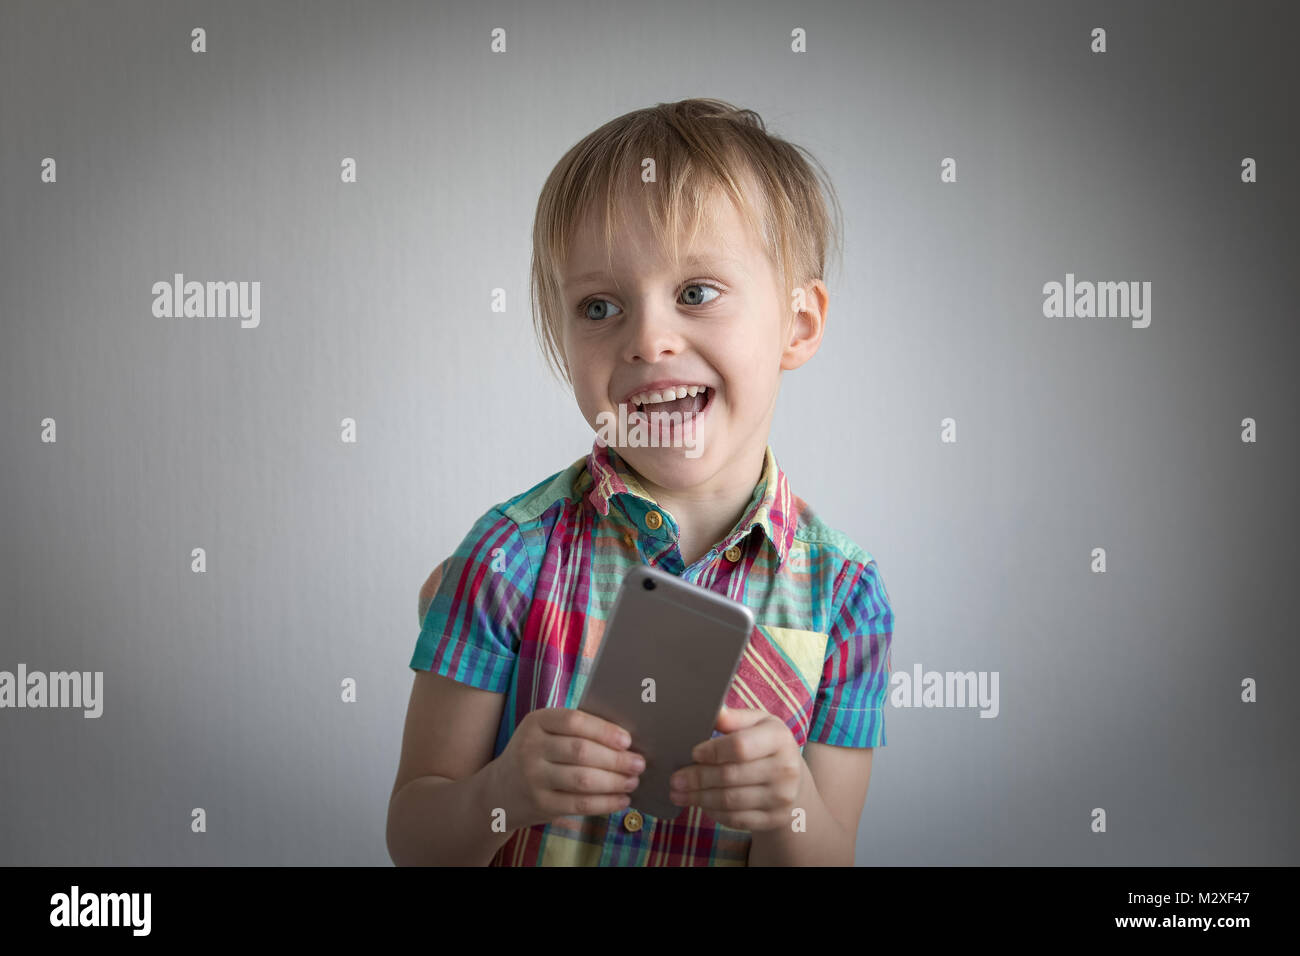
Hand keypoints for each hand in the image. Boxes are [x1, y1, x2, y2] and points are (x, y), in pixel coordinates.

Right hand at [491, 708, 645, 829]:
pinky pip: (580, 804)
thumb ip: (575, 730)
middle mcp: (531, 748)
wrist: (499, 791)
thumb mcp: (544, 733)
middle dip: (616, 759)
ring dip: (615, 782)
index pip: (574, 721)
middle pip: (581, 751)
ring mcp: (534, 778)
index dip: (604, 730)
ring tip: (633, 781)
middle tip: (638, 763)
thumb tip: (624, 737)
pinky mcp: (540, 804)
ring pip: (583, 780)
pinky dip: (606, 803)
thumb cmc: (536, 754)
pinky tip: (621, 800)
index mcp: (536, 722)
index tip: (627, 740)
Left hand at [667, 706, 805, 831]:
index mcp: (779, 738)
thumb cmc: (767, 744)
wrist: (795, 780)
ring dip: (699, 798)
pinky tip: (701, 804)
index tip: (693, 753)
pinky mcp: (774, 819)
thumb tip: (713, 710)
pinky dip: (714, 812)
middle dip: (697, 778)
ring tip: (679, 793)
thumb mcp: (757, 722)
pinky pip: (736, 819)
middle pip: (730, 776)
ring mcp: (782, 797)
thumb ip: (734, 718)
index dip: (713, 751)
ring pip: (730, 801)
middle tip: (675, 779)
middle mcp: (785, 769)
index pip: (740, 746)